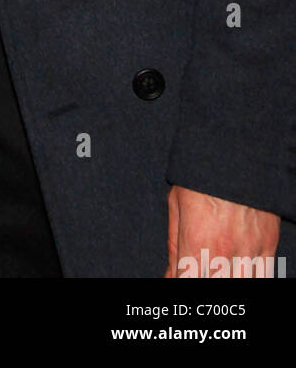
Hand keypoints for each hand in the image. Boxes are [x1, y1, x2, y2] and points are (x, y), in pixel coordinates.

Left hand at [165, 185, 280, 276]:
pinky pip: (263, 276)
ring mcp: (249, 250)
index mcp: (196, 242)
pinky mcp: (269, 245)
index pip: (186, 283)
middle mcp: (224, 252)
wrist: (234, 150)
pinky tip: (238, 270)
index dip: (180, 283)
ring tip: (218, 267)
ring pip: (239, 285)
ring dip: (226, 279)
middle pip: (213, 286)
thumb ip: (174, 247)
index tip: (181, 277)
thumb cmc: (201, 174)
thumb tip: (169, 276)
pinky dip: (251, 277)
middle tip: (199, 267)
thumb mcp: (176, 205)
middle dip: (202, 279)